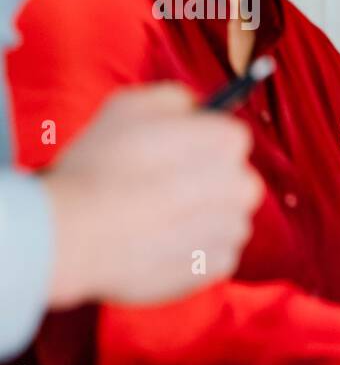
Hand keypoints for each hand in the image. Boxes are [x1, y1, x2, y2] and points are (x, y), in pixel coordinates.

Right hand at [42, 84, 263, 306]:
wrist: (74, 234)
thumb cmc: (98, 167)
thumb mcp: (128, 106)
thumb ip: (173, 99)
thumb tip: (195, 106)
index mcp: (225, 143)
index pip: (231, 138)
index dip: (201, 145)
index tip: (175, 156)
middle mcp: (240, 185)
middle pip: (237, 181)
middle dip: (210, 184)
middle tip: (167, 189)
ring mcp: (230, 228)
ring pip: (228, 219)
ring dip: (202, 219)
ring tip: (157, 220)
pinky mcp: (216, 264)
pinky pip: (216, 254)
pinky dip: (194, 251)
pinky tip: (160, 245)